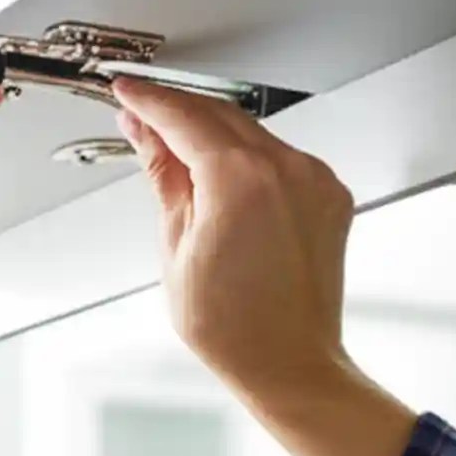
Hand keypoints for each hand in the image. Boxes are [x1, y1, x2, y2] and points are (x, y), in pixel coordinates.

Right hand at [113, 78, 414, 455]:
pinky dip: (244, 154)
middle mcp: (286, 169)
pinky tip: (217, 172)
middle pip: (219, 114)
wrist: (290, 363)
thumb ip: (163, 174)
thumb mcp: (176, 242)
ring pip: (250, 130)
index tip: (127, 91)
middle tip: (139, 117)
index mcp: (241, 179)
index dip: (149, 99)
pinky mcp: (328, 193)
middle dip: (176, 110)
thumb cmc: (234, 325)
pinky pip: (278, 156)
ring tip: (172, 149)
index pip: (184, 116)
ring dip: (209, 130)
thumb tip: (143, 133)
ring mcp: (313, 180)